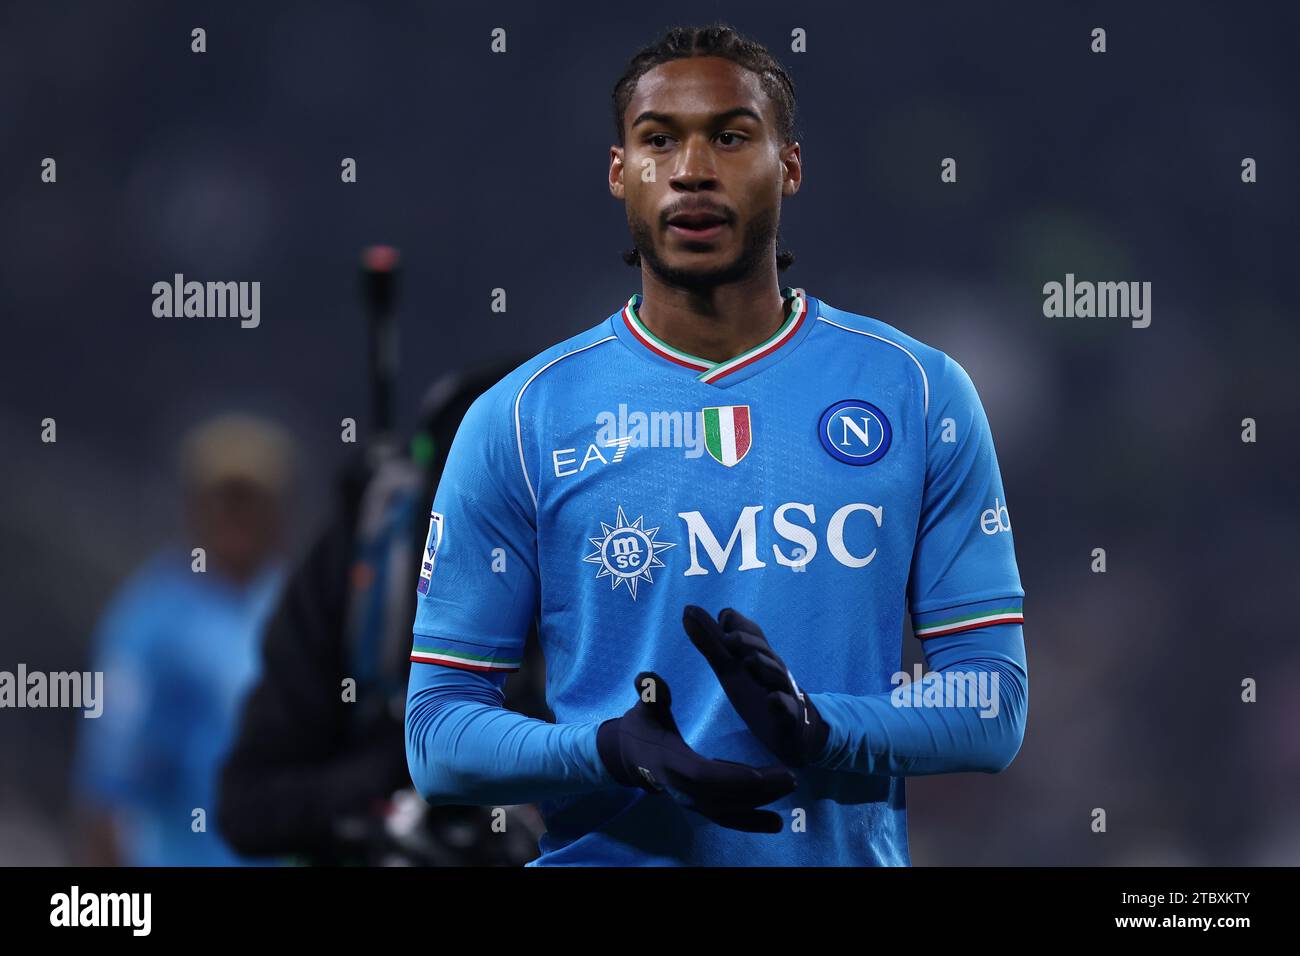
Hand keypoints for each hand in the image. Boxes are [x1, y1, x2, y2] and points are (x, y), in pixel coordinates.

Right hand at [596, 671, 796, 832]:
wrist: (627, 756)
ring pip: (728, 810)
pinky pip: (726, 818)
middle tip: (790, 776)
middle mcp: (681, 788)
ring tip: (790, 787)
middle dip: (758, 790)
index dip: (732, 776)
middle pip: (723, 796)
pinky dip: (751, 822)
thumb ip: (650, 693)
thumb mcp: (644, 706)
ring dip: (760, 804)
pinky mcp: (699, 805)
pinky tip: (776, 823)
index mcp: (670, 762)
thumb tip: (648, 679)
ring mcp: (690, 800)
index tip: (761, 774)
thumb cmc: (641, 727)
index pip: (703, 775)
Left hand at [683, 606, 829, 767]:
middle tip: (728, 639)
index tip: (721, 623)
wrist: (789, 724)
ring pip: (776, 675)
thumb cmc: (756, 685)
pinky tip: (773, 700)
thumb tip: (687, 609)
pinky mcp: (787, 715)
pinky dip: (780, 702)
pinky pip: (787, 708)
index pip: (750, 631)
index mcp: (757, 653)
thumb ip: (709, 641)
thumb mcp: (728, 665)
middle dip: (748, 643)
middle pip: (763, 650)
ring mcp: (781, 690)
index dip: (734, 626)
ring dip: (764, 667)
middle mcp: (771, 667)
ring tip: (748, 662)